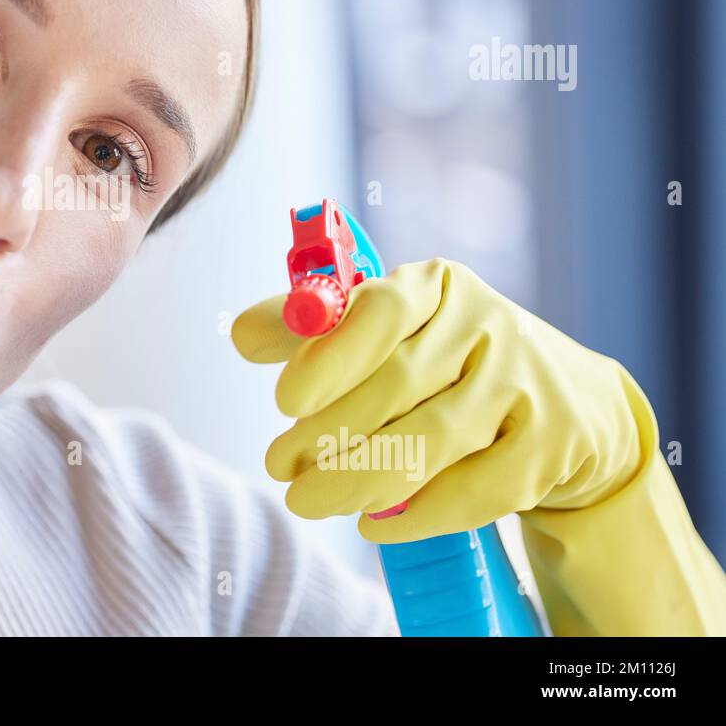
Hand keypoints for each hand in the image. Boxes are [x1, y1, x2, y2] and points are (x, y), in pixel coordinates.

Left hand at [230, 257, 651, 542]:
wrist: (566, 403)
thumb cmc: (445, 363)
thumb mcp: (388, 332)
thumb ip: (313, 329)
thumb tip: (242, 333)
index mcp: (436, 286)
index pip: (380, 309)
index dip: (329, 355)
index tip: (283, 400)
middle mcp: (486, 325)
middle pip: (399, 383)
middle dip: (327, 432)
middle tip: (279, 466)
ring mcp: (525, 384)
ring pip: (435, 438)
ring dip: (360, 476)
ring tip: (306, 499)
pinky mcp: (551, 445)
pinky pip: (479, 489)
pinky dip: (420, 513)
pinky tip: (372, 522)